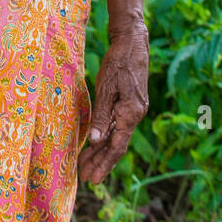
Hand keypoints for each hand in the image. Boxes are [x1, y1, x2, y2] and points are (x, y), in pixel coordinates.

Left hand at [78, 22, 148, 184]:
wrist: (132, 42)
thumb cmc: (117, 63)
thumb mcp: (106, 89)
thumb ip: (101, 116)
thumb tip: (94, 141)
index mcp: (131, 114)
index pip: (116, 147)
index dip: (104, 164)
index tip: (92, 179)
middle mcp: (135, 115)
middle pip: (116, 145)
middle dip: (101, 162)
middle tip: (86, 178)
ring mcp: (135, 110)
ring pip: (117, 136)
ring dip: (102, 151)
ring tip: (87, 164)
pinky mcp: (131, 103)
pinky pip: (118, 125)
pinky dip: (107, 136)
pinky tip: (97, 142)